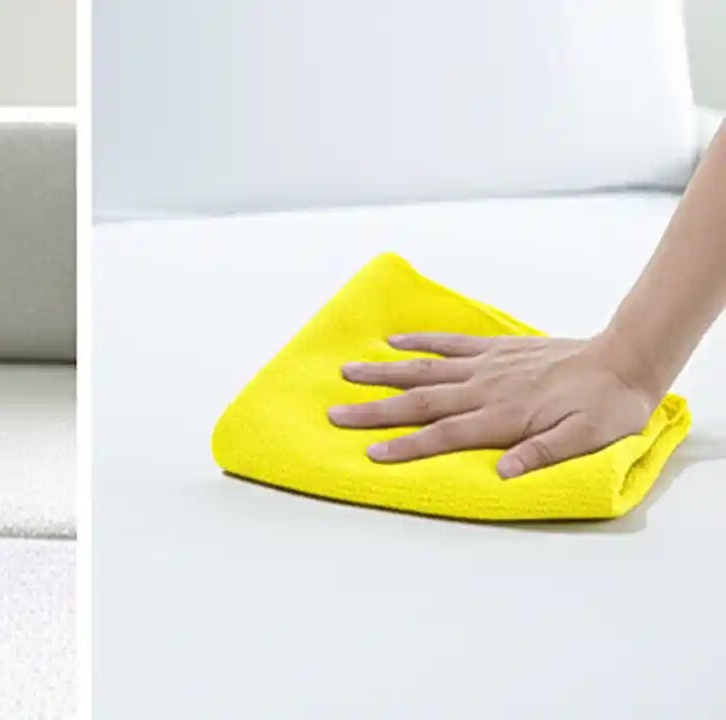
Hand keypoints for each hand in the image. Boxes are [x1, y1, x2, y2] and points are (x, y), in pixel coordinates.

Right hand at [326, 333, 661, 477]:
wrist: (624, 361)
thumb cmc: (606, 408)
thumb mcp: (585, 441)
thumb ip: (542, 453)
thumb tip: (501, 473)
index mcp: (501, 417)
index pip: (443, 434)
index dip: (405, 445)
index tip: (369, 452)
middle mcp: (485, 389)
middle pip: (419, 401)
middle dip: (374, 409)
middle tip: (334, 413)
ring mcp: (486, 366)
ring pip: (425, 369)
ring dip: (384, 373)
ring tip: (347, 372)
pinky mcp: (494, 349)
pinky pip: (450, 344)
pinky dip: (420, 341)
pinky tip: (393, 341)